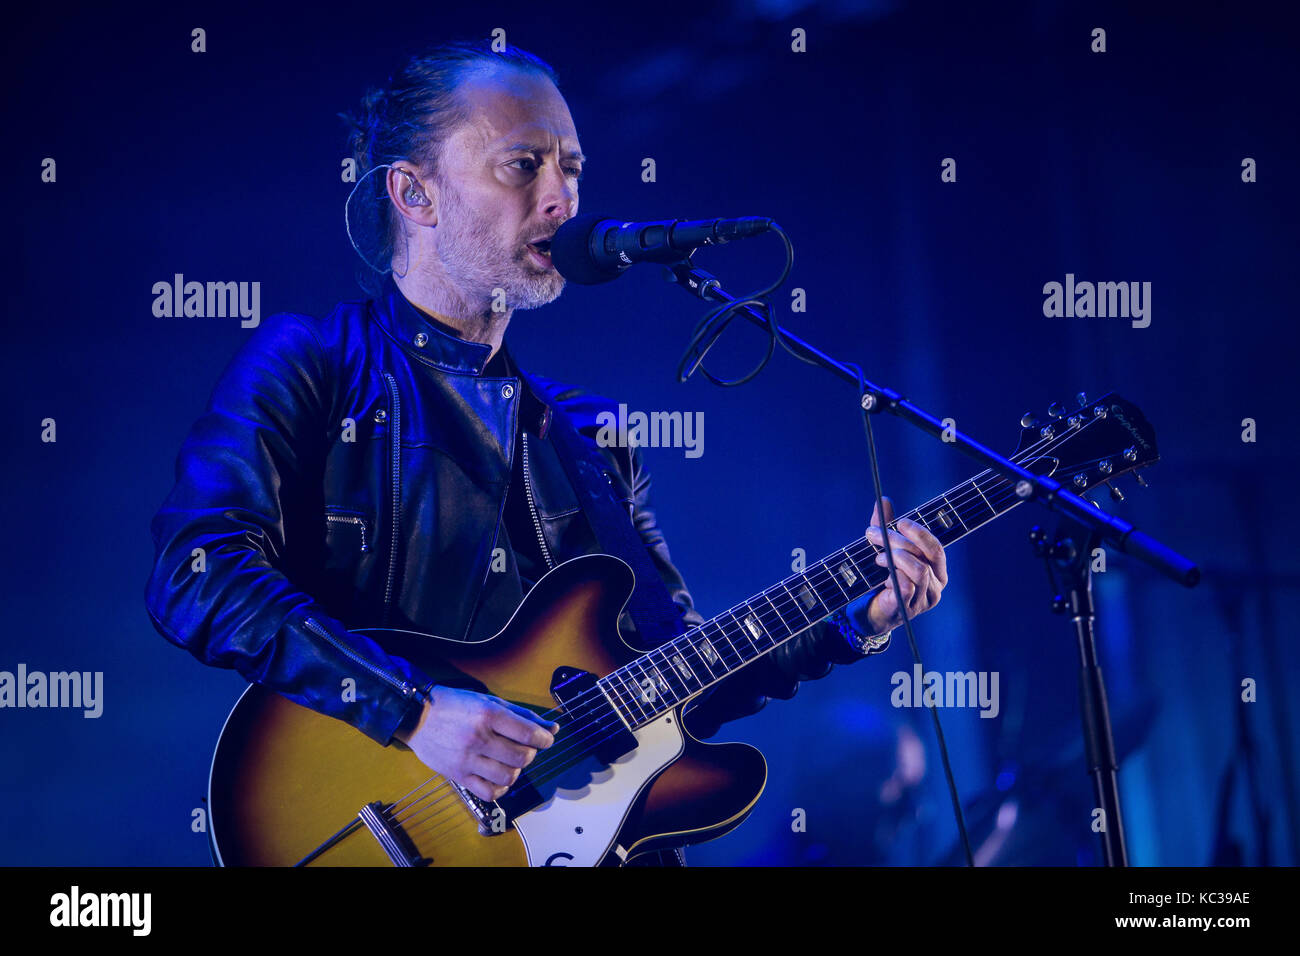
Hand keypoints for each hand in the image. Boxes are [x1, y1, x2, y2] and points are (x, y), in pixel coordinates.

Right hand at [395, 685, 558, 801]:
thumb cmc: (456, 705)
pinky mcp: (457, 776)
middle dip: (530, 754)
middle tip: (524, 748)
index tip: (545, 740)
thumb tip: (552, 728)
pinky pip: (489, 793)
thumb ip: (523, 715)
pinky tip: (497, 776)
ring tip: (508, 761)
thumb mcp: (490, 701)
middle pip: (522, 757)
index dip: (544, 740)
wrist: (418, 716)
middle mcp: (478, 737)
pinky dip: (500, 788)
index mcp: (488, 714)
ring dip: (515, 770)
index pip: (529, 734)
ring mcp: (467, 759)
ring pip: (508, 777)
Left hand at [856, 496, 947, 633]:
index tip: (899, 522)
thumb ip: (885, 526)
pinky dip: (893, 577)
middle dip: (897, 541)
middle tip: (872, 533)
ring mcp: (924, 600)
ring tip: (877, 558)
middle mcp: (936, 586)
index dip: (919, 533)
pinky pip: (906, 587)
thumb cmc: (881, 578)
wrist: (870, 613)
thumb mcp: (883, 548)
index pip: (936, 548)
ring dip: (894, 558)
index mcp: (937, 571)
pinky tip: (883, 578)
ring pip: (918, 571)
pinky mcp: (908, 610)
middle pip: (924, 556)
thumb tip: (883, 499)